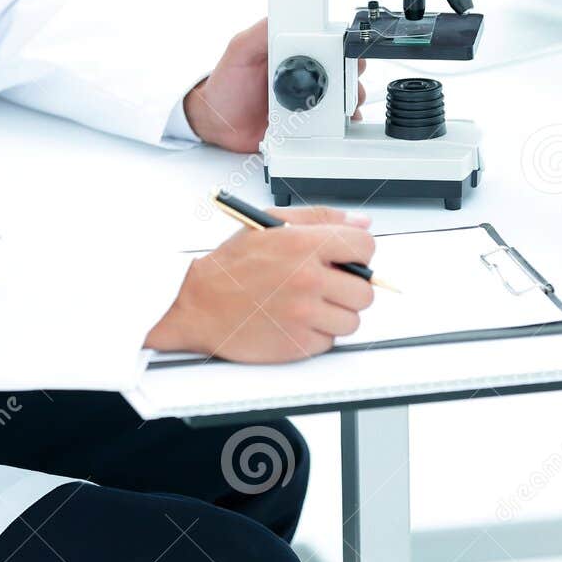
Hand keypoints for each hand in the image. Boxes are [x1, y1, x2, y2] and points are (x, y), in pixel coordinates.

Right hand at [144, 206, 374, 361]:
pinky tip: (294, 321)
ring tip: (307, 305)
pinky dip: (316, 334)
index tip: (349, 259)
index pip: (364, 247)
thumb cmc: (231, 266)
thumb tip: (360, 224)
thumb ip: (320, 218)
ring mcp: (304, 314)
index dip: (359, 253)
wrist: (197, 304)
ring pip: (352, 320)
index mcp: (303, 244)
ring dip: (335, 315)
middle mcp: (308, 279)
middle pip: (364, 291)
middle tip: (326, 286)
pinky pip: (330, 342)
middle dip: (349, 289)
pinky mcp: (298, 343)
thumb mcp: (270, 223)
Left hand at [182, 18, 366, 151]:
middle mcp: (305, 72)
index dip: (342, 46)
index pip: (328, 41)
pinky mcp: (308, 123)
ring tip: (347, 105)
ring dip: (350, 100)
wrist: (218, 122)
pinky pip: (331, 124)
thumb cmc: (226, 83)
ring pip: (343, 97)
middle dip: (352, 75)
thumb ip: (260, 33)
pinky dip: (341, 125)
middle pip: (343, 69)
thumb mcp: (240, 50)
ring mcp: (309, 98)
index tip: (345, 53)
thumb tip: (283, 16)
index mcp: (294, 50)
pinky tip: (342, 123)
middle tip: (349, 82)